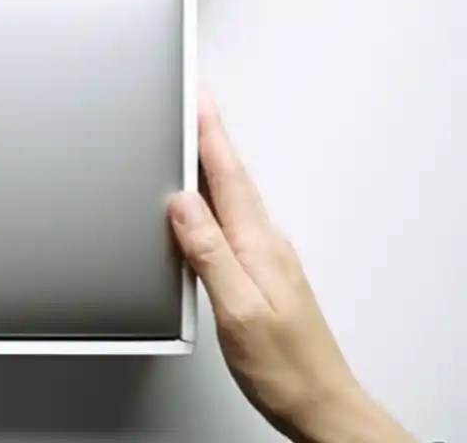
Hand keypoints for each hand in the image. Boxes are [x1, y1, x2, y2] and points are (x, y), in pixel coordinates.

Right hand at [168, 95, 411, 442]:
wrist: (319, 403)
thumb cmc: (284, 366)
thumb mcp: (237, 308)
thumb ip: (208, 252)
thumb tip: (182, 205)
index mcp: (258, 245)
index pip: (229, 175)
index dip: (209, 133)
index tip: (195, 98)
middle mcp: (265, 245)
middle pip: (230, 178)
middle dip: (207, 138)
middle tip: (188, 104)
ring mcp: (266, 259)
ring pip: (231, 199)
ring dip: (210, 167)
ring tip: (189, 141)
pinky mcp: (260, 275)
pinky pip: (231, 224)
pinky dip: (214, 202)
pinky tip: (202, 204)